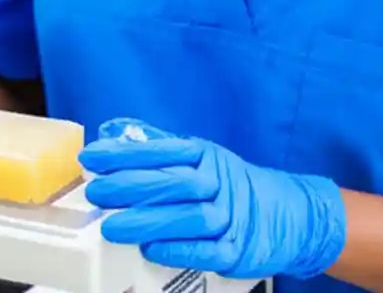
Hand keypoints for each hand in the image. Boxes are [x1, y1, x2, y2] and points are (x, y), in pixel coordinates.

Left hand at [80, 119, 346, 279]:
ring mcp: (230, 218)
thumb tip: (112, 130)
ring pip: (188, 218)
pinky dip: (179, 250)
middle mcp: (218, 183)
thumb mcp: (197, 156)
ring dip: (148, 222)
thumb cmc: (230, 184)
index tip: (92, 157)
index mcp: (205, 156)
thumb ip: (155, 144)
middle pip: (173, 182)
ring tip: (112, 227)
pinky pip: (207, 251)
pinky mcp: (237, 251)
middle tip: (96, 192)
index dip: (124, 153)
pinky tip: (150, 249)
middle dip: (130, 186)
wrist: (290, 215)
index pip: (162, 150)